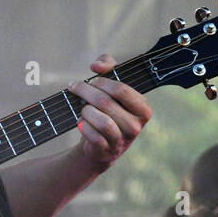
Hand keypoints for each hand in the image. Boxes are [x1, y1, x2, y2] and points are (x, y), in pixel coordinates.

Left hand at [69, 54, 151, 172]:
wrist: (99, 144)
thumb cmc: (107, 109)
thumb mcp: (112, 85)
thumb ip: (108, 65)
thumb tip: (96, 66)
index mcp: (143, 108)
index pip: (121, 90)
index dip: (102, 82)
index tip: (90, 81)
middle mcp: (137, 125)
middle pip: (106, 103)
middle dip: (85, 92)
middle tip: (75, 88)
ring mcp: (123, 140)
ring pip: (102, 121)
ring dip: (85, 111)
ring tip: (82, 109)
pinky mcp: (107, 151)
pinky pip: (94, 137)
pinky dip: (83, 127)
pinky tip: (81, 123)